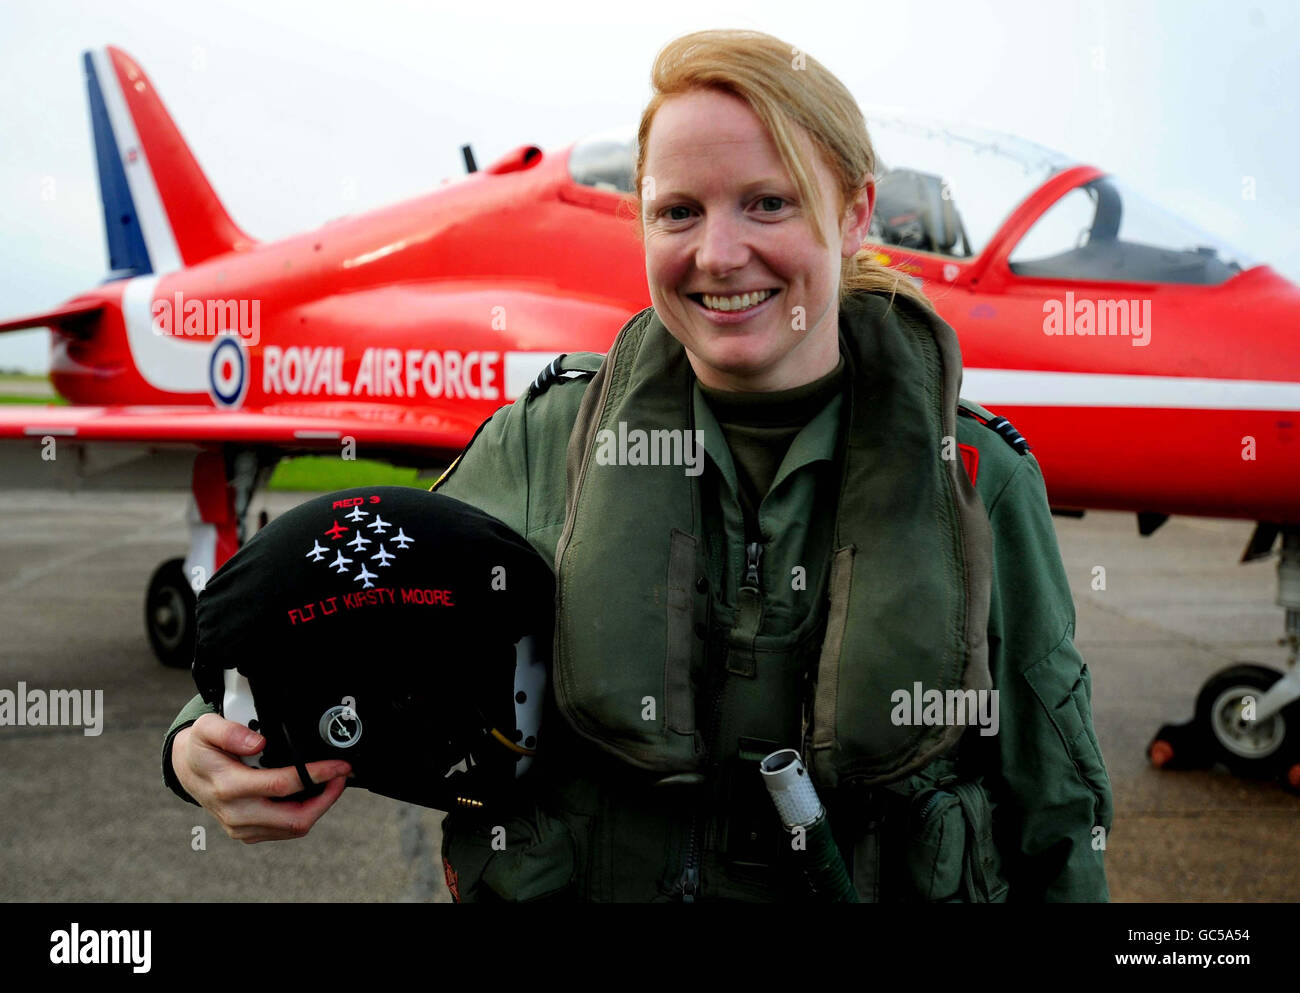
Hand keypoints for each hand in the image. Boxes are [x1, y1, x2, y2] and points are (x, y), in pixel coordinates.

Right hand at [173, 713, 351, 843]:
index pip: (283, 784)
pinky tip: (313, 794)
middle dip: (327, 799)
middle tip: (342, 776)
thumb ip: (229, 732)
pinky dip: (305, 814)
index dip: (317, 775)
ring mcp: (242, 827)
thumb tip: (258, 743)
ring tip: (332, 783)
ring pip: (293, 828)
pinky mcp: (247, 833)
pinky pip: (285, 831)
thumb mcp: (206, 728)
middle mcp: (236, 813)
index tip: (338, 765)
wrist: (187, 770)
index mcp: (228, 786)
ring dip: (319, 807)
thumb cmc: (201, 748)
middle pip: (295, 819)